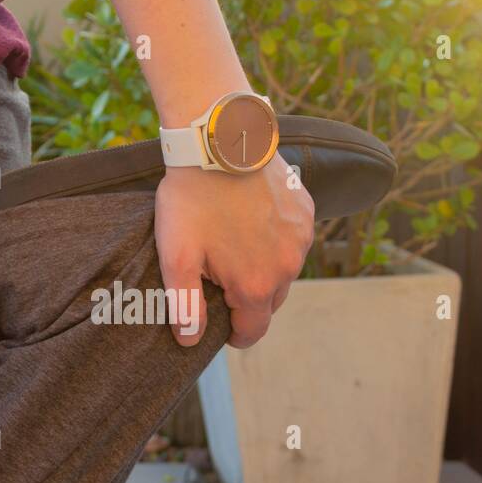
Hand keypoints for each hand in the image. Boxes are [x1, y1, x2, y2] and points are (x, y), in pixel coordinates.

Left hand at [154, 152, 314, 348]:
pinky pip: (294, 241)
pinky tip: (252, 223)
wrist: (219, 142)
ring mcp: (301, 238)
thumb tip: (190, 340)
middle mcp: (287, 267)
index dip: (235, 335)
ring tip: (235, 248)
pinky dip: (276, 241)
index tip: (221, 327)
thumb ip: (185, 305)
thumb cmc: (191, 199)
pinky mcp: (306, 212)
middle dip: (248, 300)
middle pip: (270, 303)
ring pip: (284, 271)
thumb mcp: (176, 256)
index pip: (254, 331)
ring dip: (264, 269)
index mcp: (256, 285)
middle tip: (221, 280)